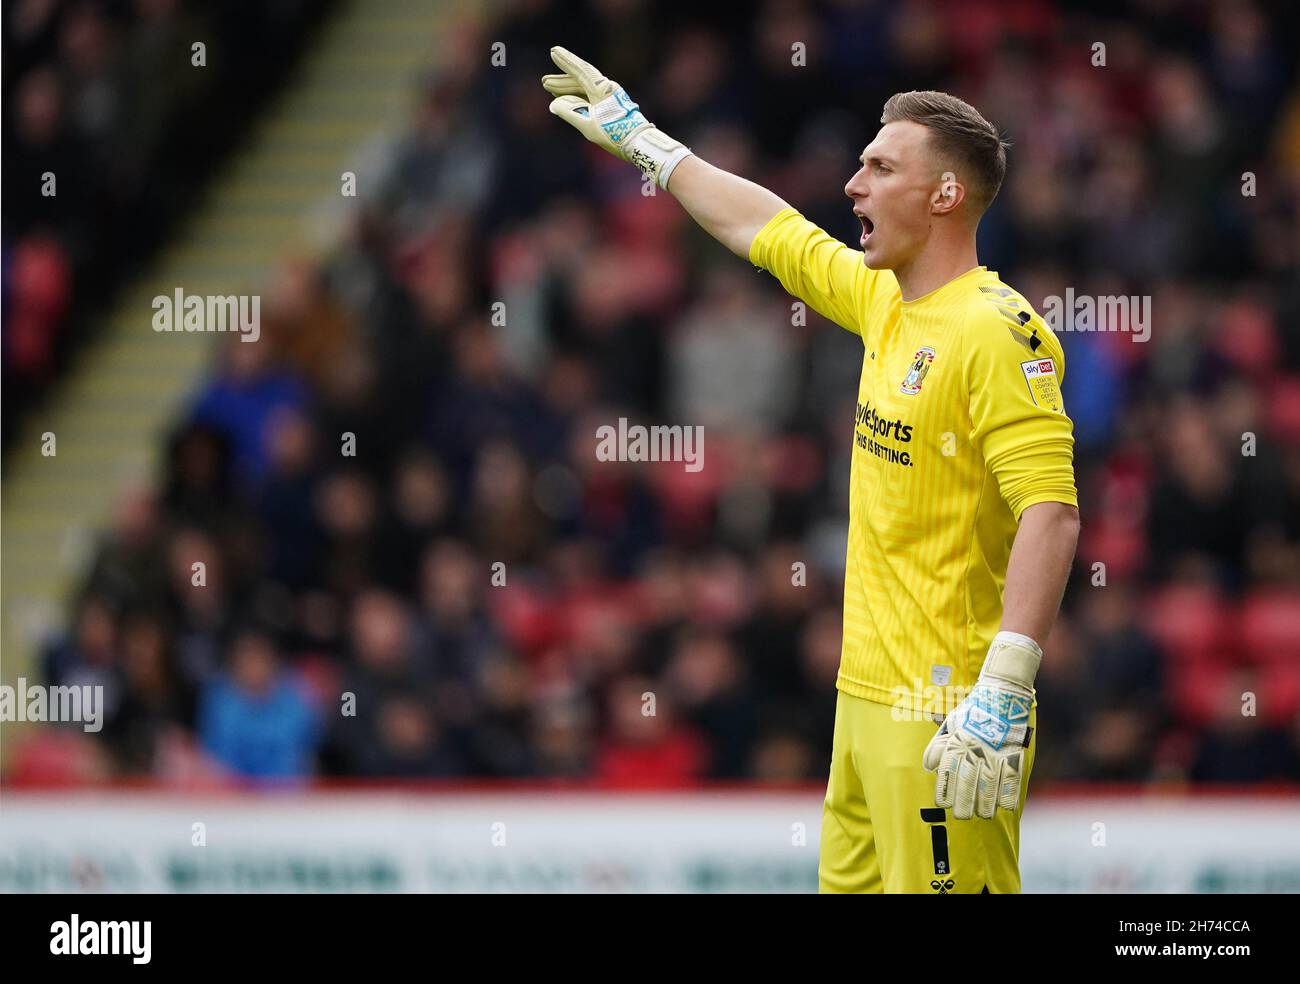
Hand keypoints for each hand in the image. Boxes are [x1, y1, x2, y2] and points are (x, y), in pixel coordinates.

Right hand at [542, 46, 690, 187]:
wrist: (638, 144)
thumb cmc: (615, 134)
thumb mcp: (588, 124)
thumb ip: (570, 112)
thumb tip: (555, 104)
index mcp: (602, 89)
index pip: (581, 70)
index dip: (566, 61)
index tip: (554, 51)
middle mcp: (607, 89)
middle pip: (581, 80)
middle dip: (562, 80)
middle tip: (545, 81)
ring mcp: (609, 98)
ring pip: (584, 89)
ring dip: (567, 89)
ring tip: (550, 89)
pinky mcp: (611, 107)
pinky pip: (589, 98)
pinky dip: (577, 98)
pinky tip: (567, 100)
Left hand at [922, 632, 1039, 819]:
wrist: (1002, 693)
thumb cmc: (973, 711)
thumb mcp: (951, 722)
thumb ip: (940, 745)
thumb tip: (928, 765)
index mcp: (958, 740)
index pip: (949, 771)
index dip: (946, 790)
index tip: (943, 805)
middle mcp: (976, 748)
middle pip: (968, 781)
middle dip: (964, 802)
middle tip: (961, 816)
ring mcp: (996, 751)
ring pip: (990, 783)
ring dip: (986, 802)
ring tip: (982, 815)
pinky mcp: (1014, 751)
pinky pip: (1012, 777)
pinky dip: (1008, 793)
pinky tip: (1004, 806)